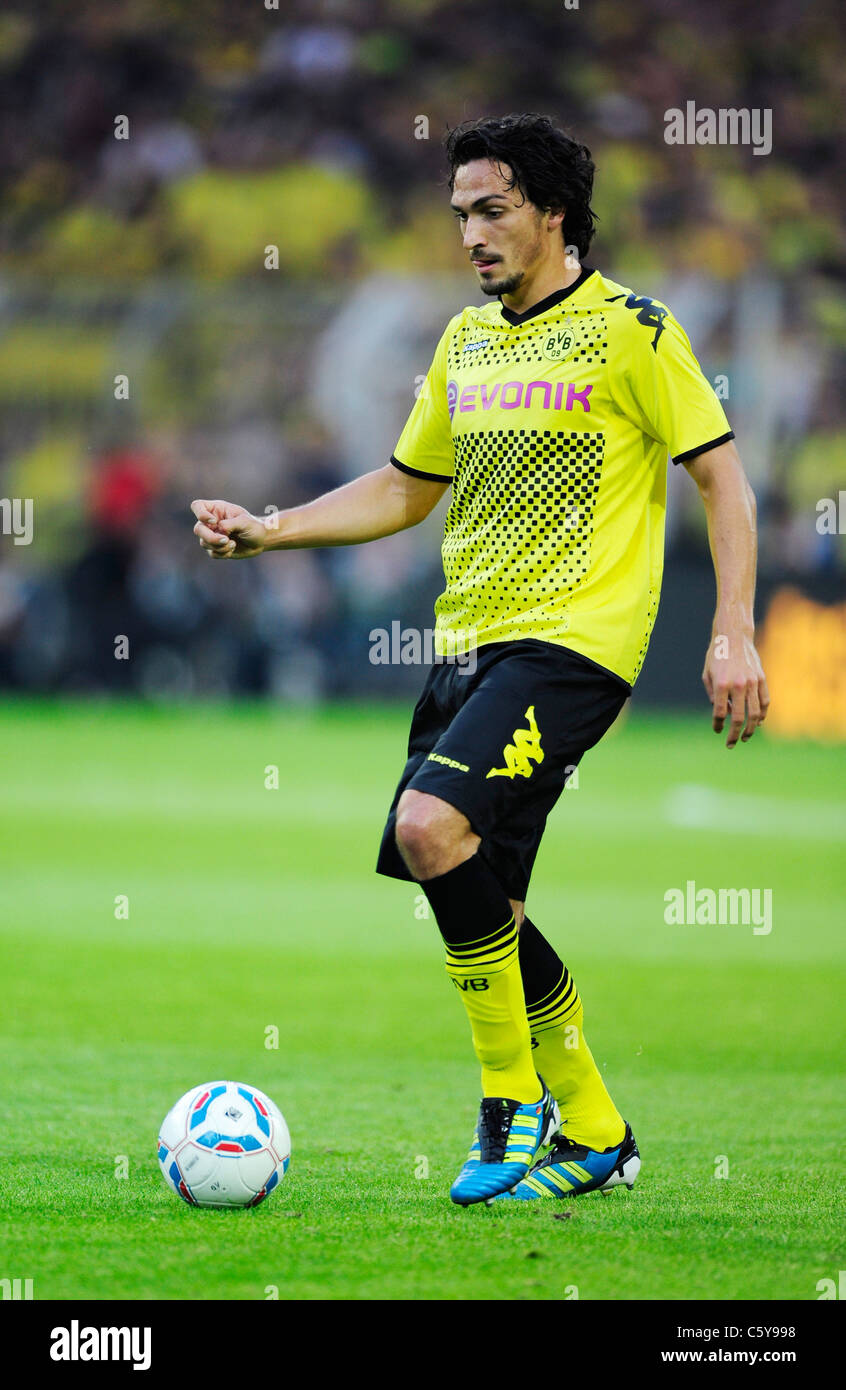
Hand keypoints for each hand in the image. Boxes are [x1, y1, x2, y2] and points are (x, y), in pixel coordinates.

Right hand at [190, 499, 267, 558]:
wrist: (261, 540)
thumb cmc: (253, 526)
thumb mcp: (244, 522)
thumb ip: (229, 524)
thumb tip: (219, 530)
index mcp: (216, 510)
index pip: (197, 506)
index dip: (200, 514)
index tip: (214, 521)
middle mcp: (211, 522)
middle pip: (198, 529)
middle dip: (211, 537)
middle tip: (225, 540)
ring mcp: (212, 535)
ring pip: (204, 543)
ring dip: (220, 546)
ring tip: (233, 543)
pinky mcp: (215, 548)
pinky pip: (212, 553)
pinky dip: (223, 553)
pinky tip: (232, 548)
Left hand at [702, 630, 769, 747]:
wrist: (733, 636)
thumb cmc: (716, 655)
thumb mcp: (707, 674)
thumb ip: (713, 695)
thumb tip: (722, 712)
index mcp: (722, 684)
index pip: (720, 713)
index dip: (718, 725)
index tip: (717, 730)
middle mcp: (738, 685)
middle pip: (739, 718)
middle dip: (734, 734)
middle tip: (730, 744)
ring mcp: (753, 682)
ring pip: (755, 713)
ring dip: (751, 729)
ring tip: (745, 737)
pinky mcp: (762, 679)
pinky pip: (765, 702)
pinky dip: (763, 714)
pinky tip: (758, 722)